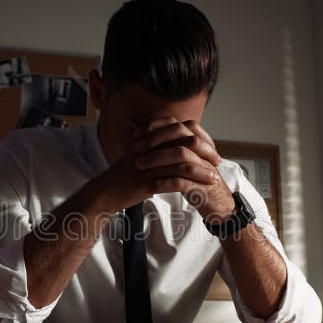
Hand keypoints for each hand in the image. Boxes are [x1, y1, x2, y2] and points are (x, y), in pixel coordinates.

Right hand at [93, 118, 234, 221]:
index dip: (198, 138)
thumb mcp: (138, 153)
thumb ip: (156, 144)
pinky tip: (199, 191)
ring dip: (201, 171)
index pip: (179, 131)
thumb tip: (176, 141)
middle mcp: (149, 148)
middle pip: (184, 144)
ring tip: (213, 178)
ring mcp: (148, 165)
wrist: (105, 191)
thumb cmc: (123, 175)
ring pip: (182, 164)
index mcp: (149, 138)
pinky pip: (173, 181)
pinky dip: (189, 185)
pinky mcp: (146, 182)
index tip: (210, 147)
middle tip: (216, 160)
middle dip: (204, 152)